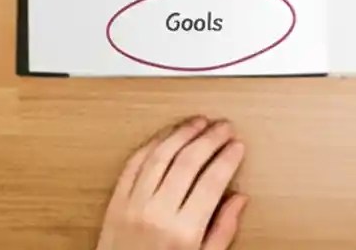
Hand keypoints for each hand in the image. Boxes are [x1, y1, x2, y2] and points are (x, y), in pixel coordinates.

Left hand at [96, 116, 248, 249]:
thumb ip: (222, 231)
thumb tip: (239, 199)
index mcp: (183, 233)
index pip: (211, 181)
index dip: (227, 158)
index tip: (237, 146)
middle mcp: (157, 214)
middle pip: (188, 161)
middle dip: (209, 138)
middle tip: (223, 127)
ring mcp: (133, 205)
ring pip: (160, 155)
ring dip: (181, 133)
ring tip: (198, 123)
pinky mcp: (116, 202)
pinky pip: (133, 164)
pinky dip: (151, 145)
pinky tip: (166, 136)